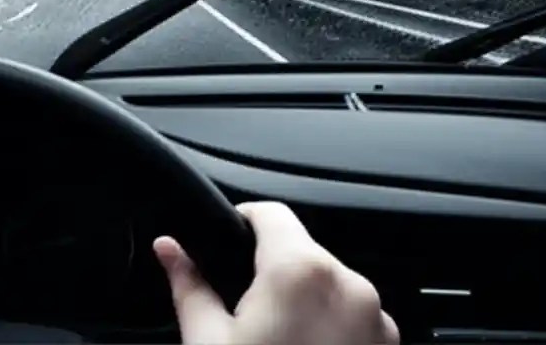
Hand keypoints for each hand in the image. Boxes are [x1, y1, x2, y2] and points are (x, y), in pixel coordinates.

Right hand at [155, 202, 398, 344]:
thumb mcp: (206, 343)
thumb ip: (189, 285)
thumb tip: (168, 249)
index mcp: (300, 271)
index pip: (270, 213)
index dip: (242, 222)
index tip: (227, 239)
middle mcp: (349, 287)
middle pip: (301, 251)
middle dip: (270, 273)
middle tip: (241, 316)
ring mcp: (376, 322)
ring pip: (329, 286)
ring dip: (301, 302)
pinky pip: (353, 319)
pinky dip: (326, 329)